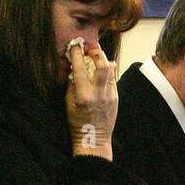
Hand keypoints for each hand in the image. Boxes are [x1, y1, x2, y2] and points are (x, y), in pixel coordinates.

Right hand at [65, 41, 115, 157]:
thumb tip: (74, 66)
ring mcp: (110, 94)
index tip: (75, 47)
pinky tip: (101, 72)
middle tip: (90, 49)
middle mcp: (99, 93)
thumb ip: (72, 83)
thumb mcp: (68, 102)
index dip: (77, 53)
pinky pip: (113, 78)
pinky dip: (107, 72)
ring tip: (97, 58)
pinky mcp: (116, 97)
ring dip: (103, 60)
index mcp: (83, 94)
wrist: (94, 138)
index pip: (80, 68)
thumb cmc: (77, 122)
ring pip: (111, 69)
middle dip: (97, 52)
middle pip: (103, 64)